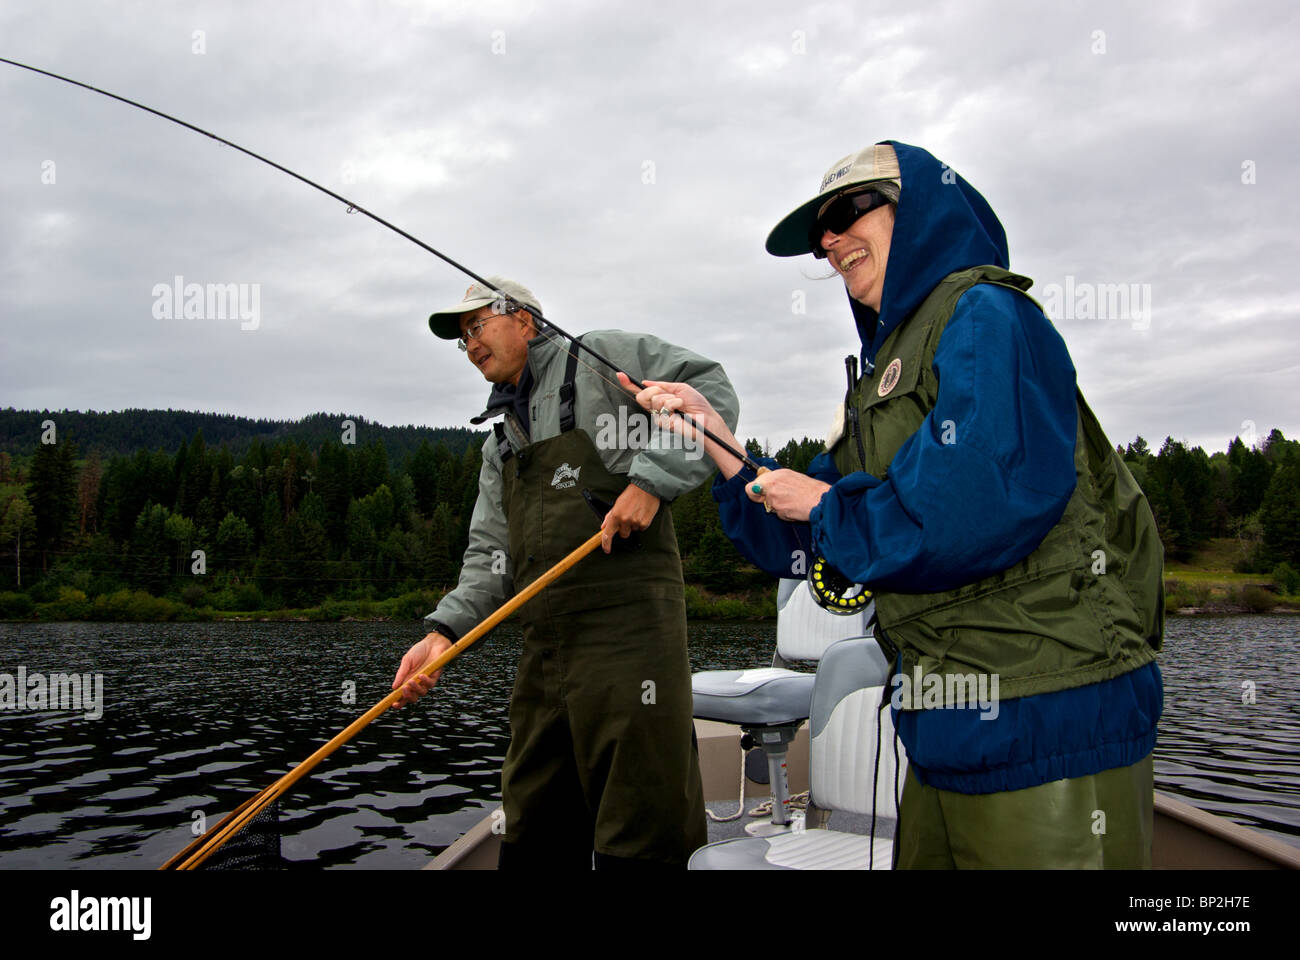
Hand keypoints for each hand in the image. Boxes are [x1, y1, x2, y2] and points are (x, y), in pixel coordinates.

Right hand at [391, 632, 453, 707]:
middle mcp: (416, 683)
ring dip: (415, 689)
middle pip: (412, 698)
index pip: (402, 695)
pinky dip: (425, 681)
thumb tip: (393, 688)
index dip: (398, 702)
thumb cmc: (419, 651)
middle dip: (407, 697)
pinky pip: (430, 684)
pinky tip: (420, 675)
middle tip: (403, 690)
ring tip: (410, 681)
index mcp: (407, 680)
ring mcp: (425, 681)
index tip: (392, 704)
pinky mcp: (434, 677)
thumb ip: (401, 674)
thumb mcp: (407, 661)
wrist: (432, 643)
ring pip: (421, 693)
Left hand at [600, 483, 659, 553]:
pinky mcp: (645, 523)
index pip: (608, 534)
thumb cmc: (631, 494)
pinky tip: (642, 514)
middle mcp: (625, 520)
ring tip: (636, 513)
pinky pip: (641, 528)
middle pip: (623, 535)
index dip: (606, 544)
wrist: (646, 488)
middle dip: (624, 529)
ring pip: (632, 531)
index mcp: (615, 515)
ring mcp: (635, 522)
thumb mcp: (617, 503)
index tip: (607, 549)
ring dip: (633, 525)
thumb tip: (604, 526)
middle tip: (628, 518)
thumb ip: (610, 516)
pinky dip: (641, 523)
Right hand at [616, 372, 747, 478]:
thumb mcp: (680, 388)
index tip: (620, 375)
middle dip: (654, 391)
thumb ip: (662, 385)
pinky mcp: (662, 423)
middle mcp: (656, 409)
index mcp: (659, 399)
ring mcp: (659, 417)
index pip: (640, 392)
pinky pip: (662, 406)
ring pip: (653, 400)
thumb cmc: (697, 405)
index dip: (629, 384)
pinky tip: (680, 409)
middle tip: (670, 395)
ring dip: (669, 398)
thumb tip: (645, 382)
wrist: (707, 419)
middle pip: (641, 396)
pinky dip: (674, 403)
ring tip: (680, 404)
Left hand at [747, 468, 831, 521]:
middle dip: (764, 499)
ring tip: (791, 502)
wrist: (820, 499)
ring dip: (777, 506)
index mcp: (775, 475)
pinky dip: (784, 513)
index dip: (754, 491)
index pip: (751, 485)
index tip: (759, 493)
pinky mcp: (779, 509)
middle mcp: (772, 485)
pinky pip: (777, 513)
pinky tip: (794, 507)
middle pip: (756, 496)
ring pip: (769, 505)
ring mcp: (774, 498)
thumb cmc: (810, 489)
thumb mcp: (791, 476)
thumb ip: (776, 480)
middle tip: (777, 499)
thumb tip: (766, 482)